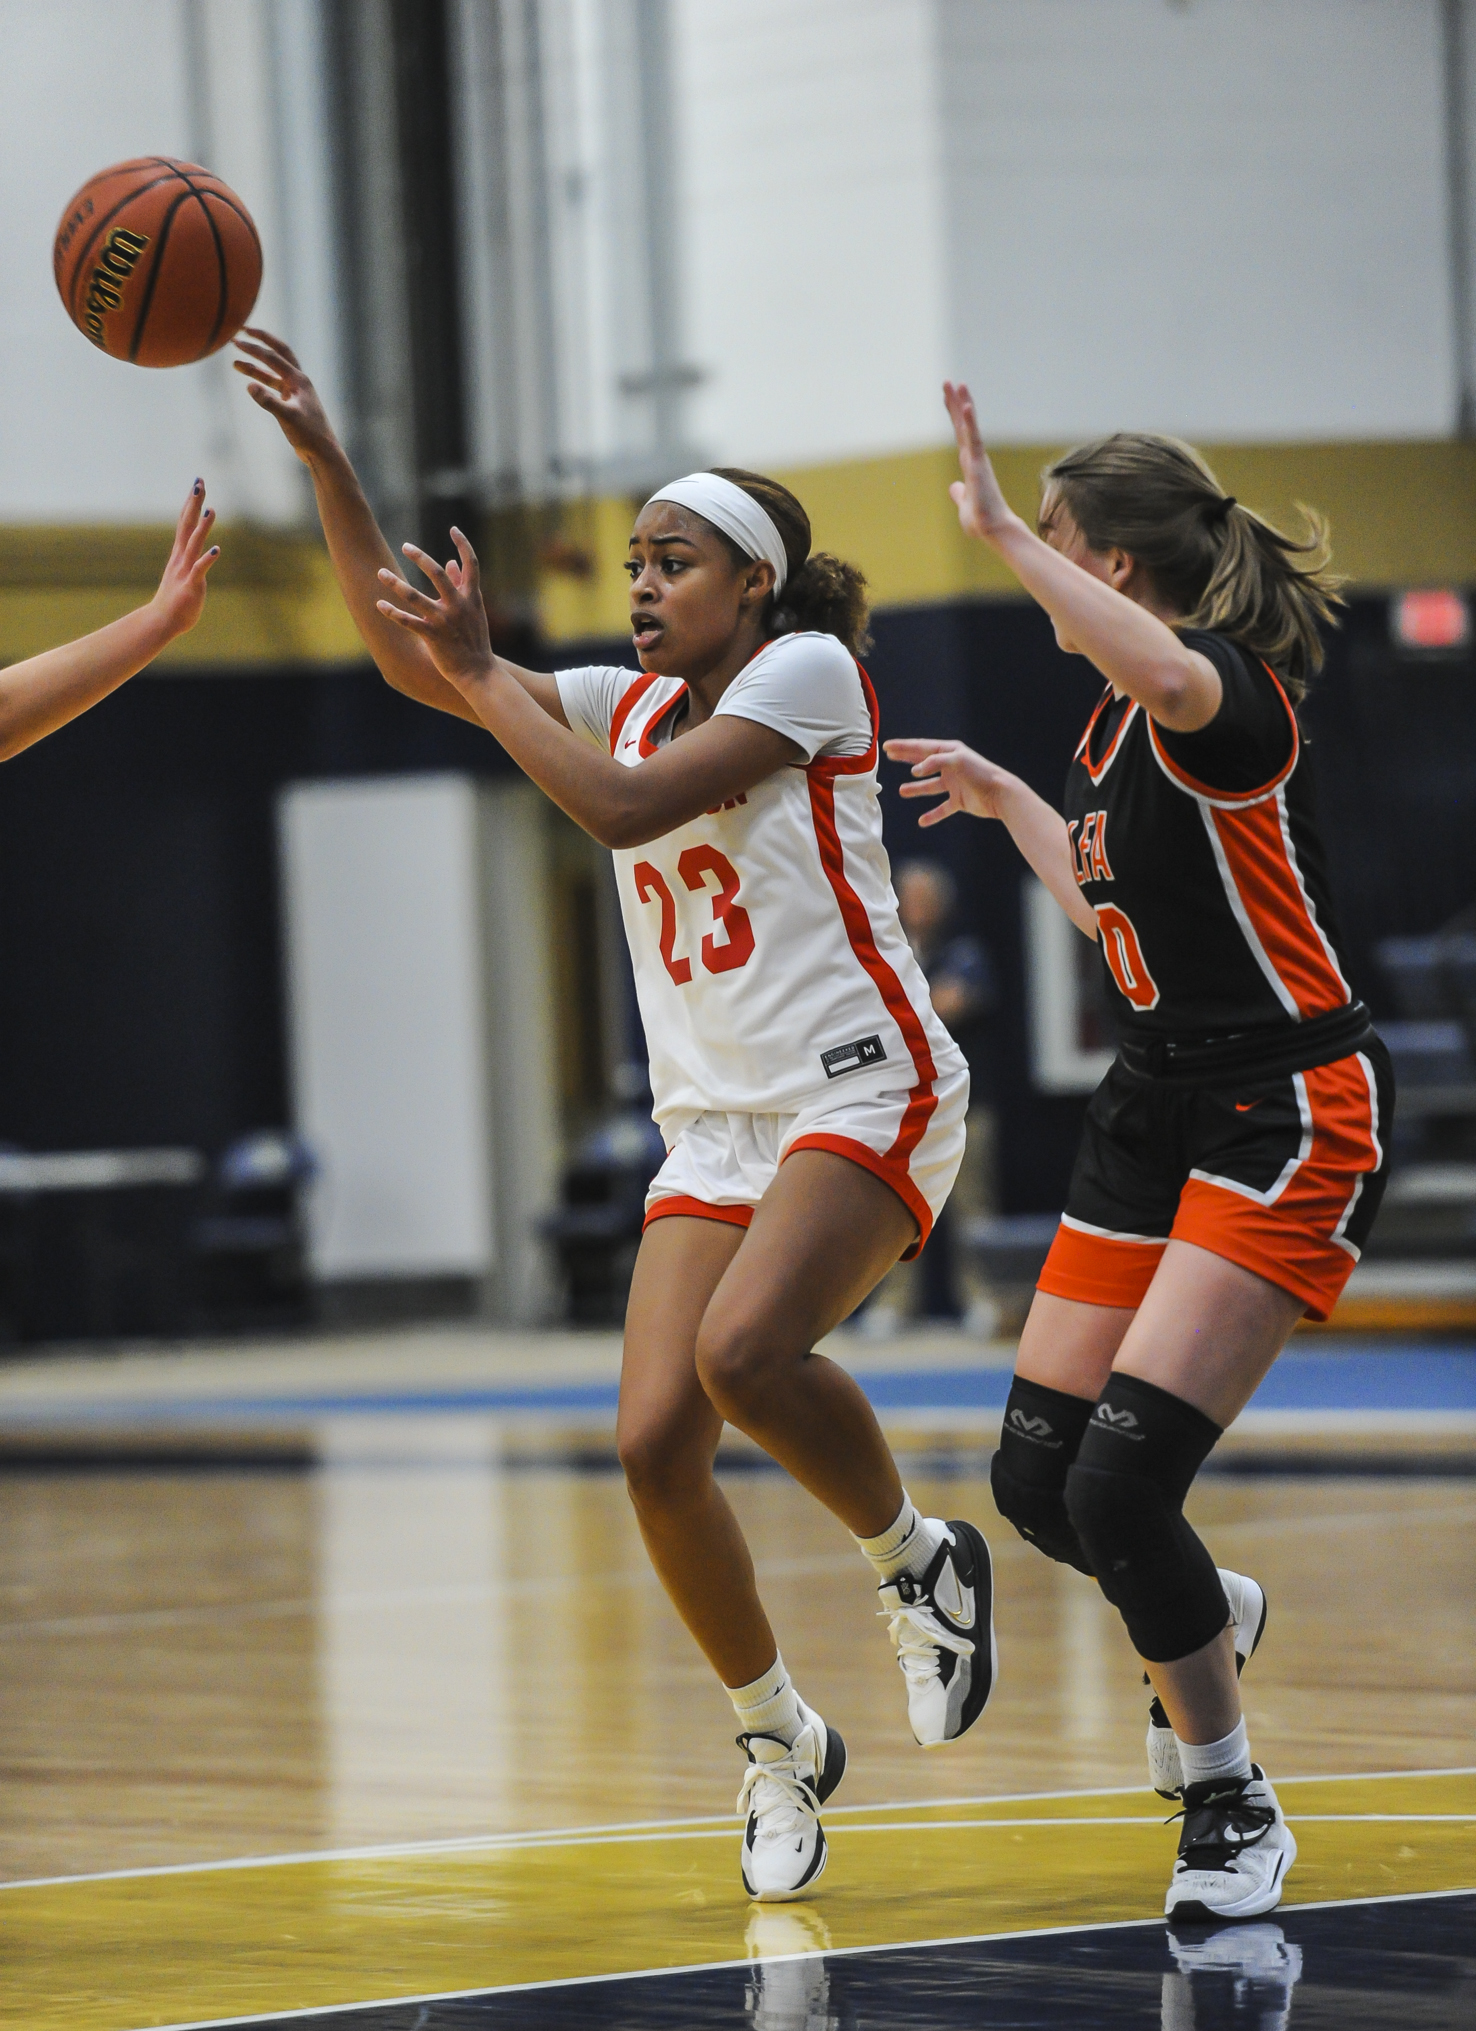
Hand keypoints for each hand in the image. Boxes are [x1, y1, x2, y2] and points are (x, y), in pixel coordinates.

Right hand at [149, 480, 220, 637]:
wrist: (163, 621)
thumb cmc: (176, 600)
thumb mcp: (184, 574)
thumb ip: (192, 560)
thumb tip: (201, 550)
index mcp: (180, 554)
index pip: (185, 522)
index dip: (191, 503)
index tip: (196, 484)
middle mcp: (181, 558)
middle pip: (187, 525)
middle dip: (193, 504)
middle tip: (199, 483)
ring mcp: (185, 570)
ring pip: (194, 544)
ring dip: (203, 527)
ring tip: (211, 510)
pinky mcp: (191, 585)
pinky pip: (200, 570)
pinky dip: (207, 559)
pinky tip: (217, 549)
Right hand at [232, 327, 340, 465]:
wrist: (322, 452)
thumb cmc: (309, 434)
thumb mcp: (287, 417)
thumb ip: (268, 401)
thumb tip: (249, 385)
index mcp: (298, 379)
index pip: (273, 357)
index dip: (254, 348)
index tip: (237, 340)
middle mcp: (298, 381)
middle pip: (278, 354)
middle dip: (261, 342)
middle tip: (243, 332)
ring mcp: (295, 391)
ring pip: (272, 372)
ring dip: (255, 367)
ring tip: (235, 363)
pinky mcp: (292, 402)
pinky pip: (274, 386)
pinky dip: (262, 382)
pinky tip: (249, 382)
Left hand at [376, 529, 494, 686]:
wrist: (478, 672)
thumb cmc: (474, 641)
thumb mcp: (474, 611)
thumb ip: (462, 584)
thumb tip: (450, 561)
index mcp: (471, 598)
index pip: (471, 564)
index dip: (463, 544)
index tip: (453, 529)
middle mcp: (458, 606)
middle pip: (437, 574)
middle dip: (420, 558)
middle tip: (405, 546)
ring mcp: (444, 621)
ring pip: (415, 596)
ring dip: (395, 583)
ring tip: (380, 572)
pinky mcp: (432, 637)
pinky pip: (407, 621)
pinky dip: (392, 612)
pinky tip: (378, 604)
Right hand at [885, 737, 1018, 826]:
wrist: (1000, 794)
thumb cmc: (980, 773)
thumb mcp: (956, 760)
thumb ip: (934, 762)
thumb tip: (915, 771)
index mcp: (950, 752)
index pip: (921, 748)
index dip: (903, 747)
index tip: (887, 747)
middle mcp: (950, 766)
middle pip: (923, 762)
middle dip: (905, 759)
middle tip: (889, 757)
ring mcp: (954, 784)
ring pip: (930, 786)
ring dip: (916, 789)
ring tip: (902, 791)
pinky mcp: (959, 800)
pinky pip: (942, 808)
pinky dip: (933, 815)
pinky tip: (922, 821)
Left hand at [943, 381, 1024, 545]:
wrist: (993, 531)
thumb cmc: (981, 521)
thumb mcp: (964, 504)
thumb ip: (959, 493)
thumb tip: (954, 487)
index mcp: (970, 465)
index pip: (960, 434)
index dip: (954, 415)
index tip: (949, 398)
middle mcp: (975, 458)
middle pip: (963, 424)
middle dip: (956, 402)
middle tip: (949, 381)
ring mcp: (977, 459)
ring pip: (969, 426)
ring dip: (964, 404)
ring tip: (958, 384)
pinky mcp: (979, 464)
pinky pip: (974, 439)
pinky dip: (970, 422)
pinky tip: (966, 405)